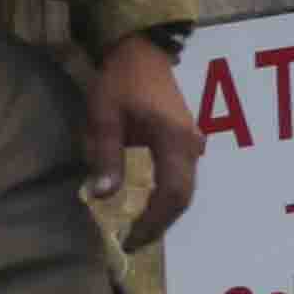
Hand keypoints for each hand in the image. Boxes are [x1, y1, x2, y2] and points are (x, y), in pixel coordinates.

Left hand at [85, 33, 203, 230]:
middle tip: (135, 242)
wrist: (141, 51)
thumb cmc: (120, 81)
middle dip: (161, 223)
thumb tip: (101, 196)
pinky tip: (149, 205)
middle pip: (183, 197)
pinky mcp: (186, 140)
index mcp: (173, 141)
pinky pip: (182, 177)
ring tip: (140, 228)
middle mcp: (190, 145)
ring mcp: (192, 142)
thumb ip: (105, 156)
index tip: (131, 239)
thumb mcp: (104, 117)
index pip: (172, 194)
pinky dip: (168, 197)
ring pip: (185, 188)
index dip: (154, 221)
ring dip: (165, 212)